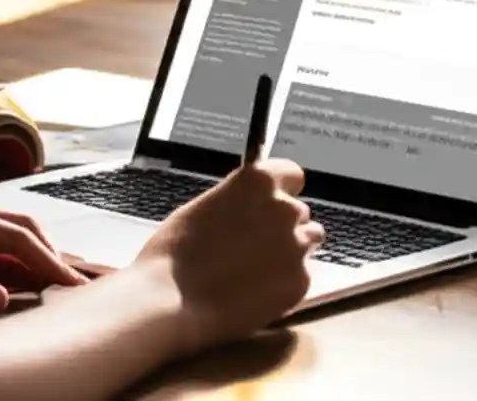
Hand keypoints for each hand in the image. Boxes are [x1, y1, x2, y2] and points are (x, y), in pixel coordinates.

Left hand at [0, 204, 87, 315]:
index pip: (16, 238)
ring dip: (32, 264)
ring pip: (6, 245)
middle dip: (50, 256)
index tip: (73, 285)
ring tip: (58, 288)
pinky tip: (21, 291)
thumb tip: (5, 300)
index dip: (48, 262)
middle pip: (20, 232)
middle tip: (75, 285)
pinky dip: (10, 273)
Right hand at [135, 158, 323, 352]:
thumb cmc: (175, 252)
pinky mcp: (301, 282)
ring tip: (255, 271)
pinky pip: (301, 277)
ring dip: (289, 252)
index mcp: (259, 181)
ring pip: (307, 244)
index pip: (293, 174)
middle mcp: (285, 208)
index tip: (272, 203)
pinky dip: (284, 284)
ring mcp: (297, 247)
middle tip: (253, 246)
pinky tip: (254, 292)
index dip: (282, 190)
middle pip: (299, 213)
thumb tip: (249, 207)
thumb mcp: (204, 206)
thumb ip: (238, 200)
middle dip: (282, 226)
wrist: (170, 301)